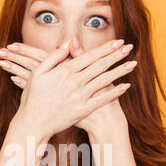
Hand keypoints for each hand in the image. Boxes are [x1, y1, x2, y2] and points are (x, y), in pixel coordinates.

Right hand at [10, 38, 135, 140]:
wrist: (32, 124)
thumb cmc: (33, 97)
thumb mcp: (37, 72)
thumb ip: (54, 56)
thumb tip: (69, 42)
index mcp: (63, 71)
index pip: (89, 56)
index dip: (105, 48)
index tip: (117, 41)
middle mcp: (74, 83)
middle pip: (100, 66)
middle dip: (116, 55)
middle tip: (129, 47)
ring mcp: (79, 97)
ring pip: (104, 81)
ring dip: (120, 71)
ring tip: (133, 64)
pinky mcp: (83, 110)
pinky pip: (102, 100)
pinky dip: (115, 93)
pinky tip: (126, 86)